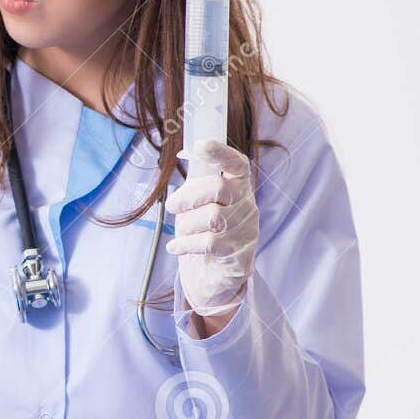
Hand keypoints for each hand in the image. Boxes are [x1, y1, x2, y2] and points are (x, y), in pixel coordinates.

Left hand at [164, 139, 258, 317]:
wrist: (213, 273)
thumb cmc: (204, 229)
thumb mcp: (199, 201)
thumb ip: (198, 177)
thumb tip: (190, 149)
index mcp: (239, 187)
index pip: (238, 164)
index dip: (221, 153)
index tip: (201, 145)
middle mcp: (247, 205)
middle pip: (219, 188)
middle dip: (188, 196)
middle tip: (172, 206)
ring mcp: (247, 230)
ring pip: (212, 217)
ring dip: (186, 225)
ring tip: (182, 232)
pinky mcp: (240, 255)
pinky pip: (208, 243)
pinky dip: (184, 245)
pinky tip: (175, 248)